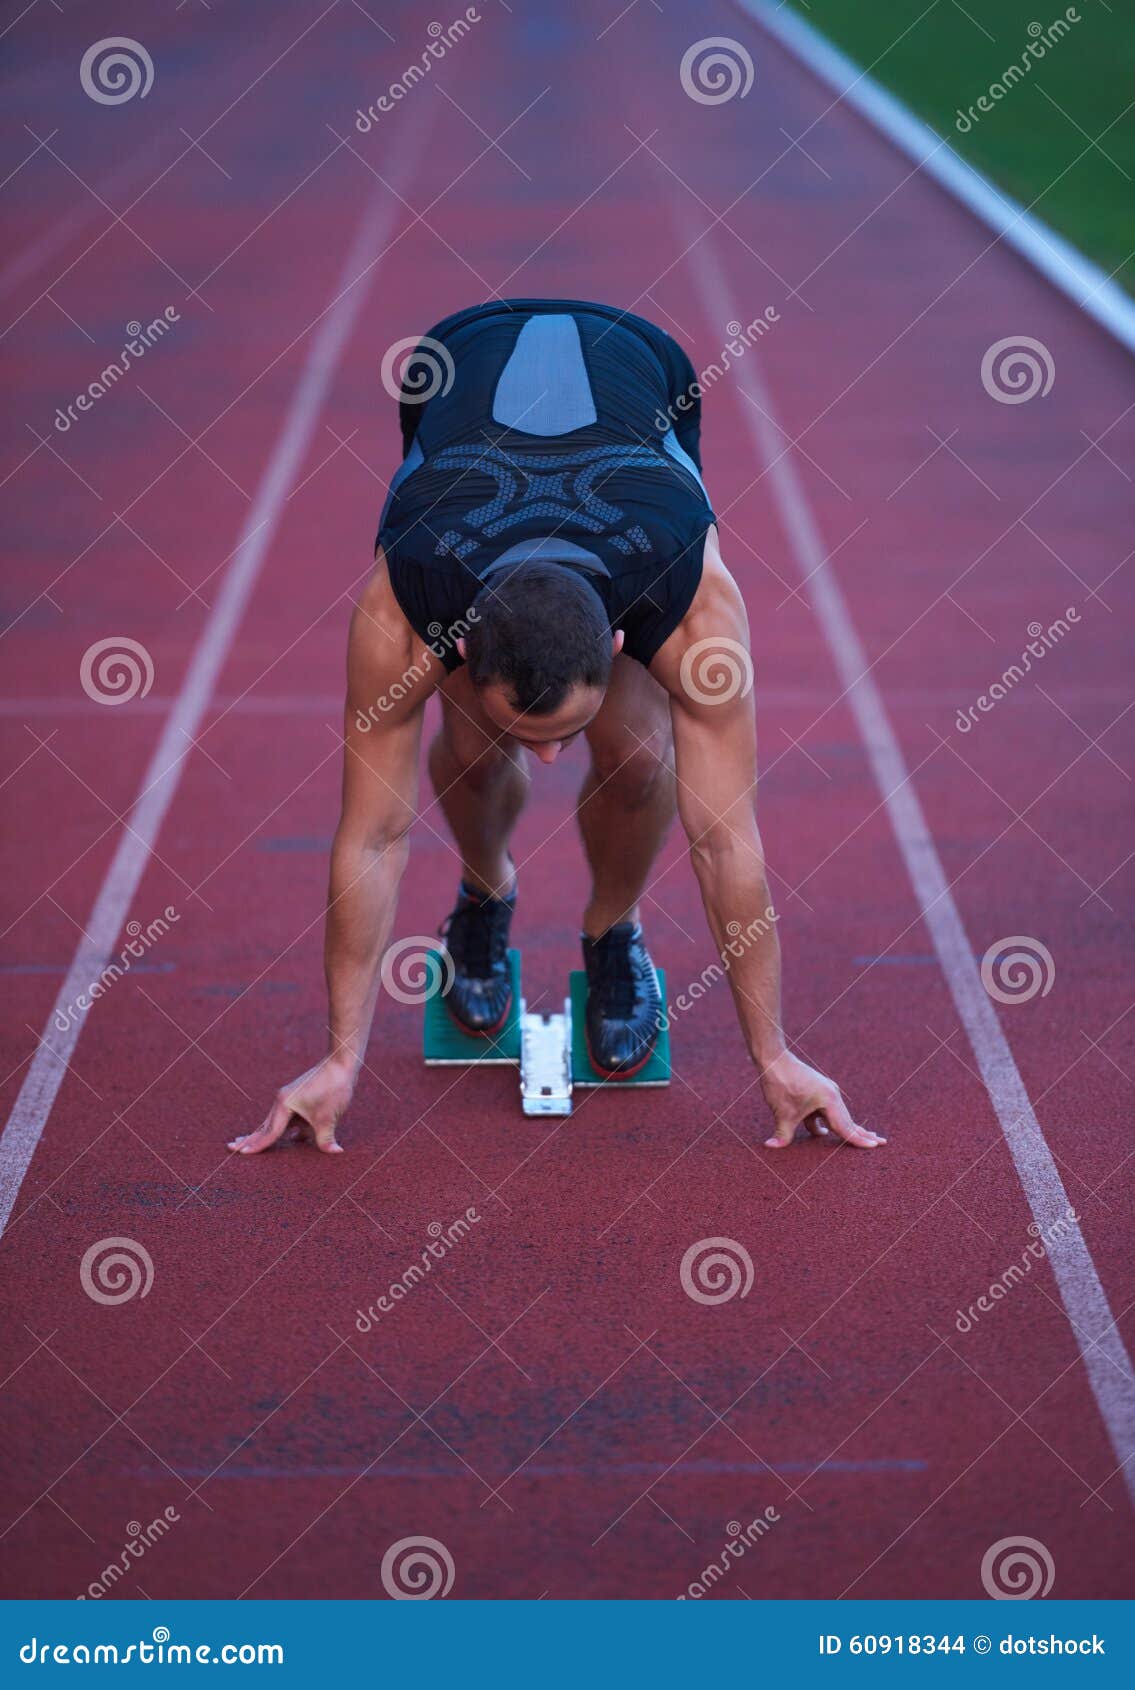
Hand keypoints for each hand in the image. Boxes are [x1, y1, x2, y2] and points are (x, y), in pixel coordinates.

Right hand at [228, 1056, 354, 1155]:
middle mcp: (283, 1101)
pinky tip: (283, 1138)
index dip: (256, 1144)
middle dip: (250, 1137)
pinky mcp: (300, 1099)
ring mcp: (291, 1099)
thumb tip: (334, 1152)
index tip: (241, 1152)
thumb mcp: (328, 1117)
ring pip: (275, 1122)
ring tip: (246, 1141)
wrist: (341, 1064)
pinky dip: (284, 1130)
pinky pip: (288, 1119)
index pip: (269, 1131)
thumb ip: (326, 1138)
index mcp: (284, 1105)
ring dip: (264, 1134)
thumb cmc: (333, 1088)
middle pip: (265, 1125)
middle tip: (231, 1147)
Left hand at [759, 1051, 884, 1149]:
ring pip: (837, 1115)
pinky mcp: (818, 1090)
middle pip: (848, 1120)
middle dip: (862, 1133)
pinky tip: (822, 1132)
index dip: (859, 1139)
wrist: (774, 1059)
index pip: (846, 1126)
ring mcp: (826, 1091)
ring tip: (866, 1136)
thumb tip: (771, 1146)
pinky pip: (825, 1110)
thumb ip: (782, 1134)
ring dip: (846, 1128)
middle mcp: (832, 1094)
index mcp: (829, 1100)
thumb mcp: (782, 1113)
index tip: (875, 1146)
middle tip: (882, 1142)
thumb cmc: (780, 1085)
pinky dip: (826, 1122)